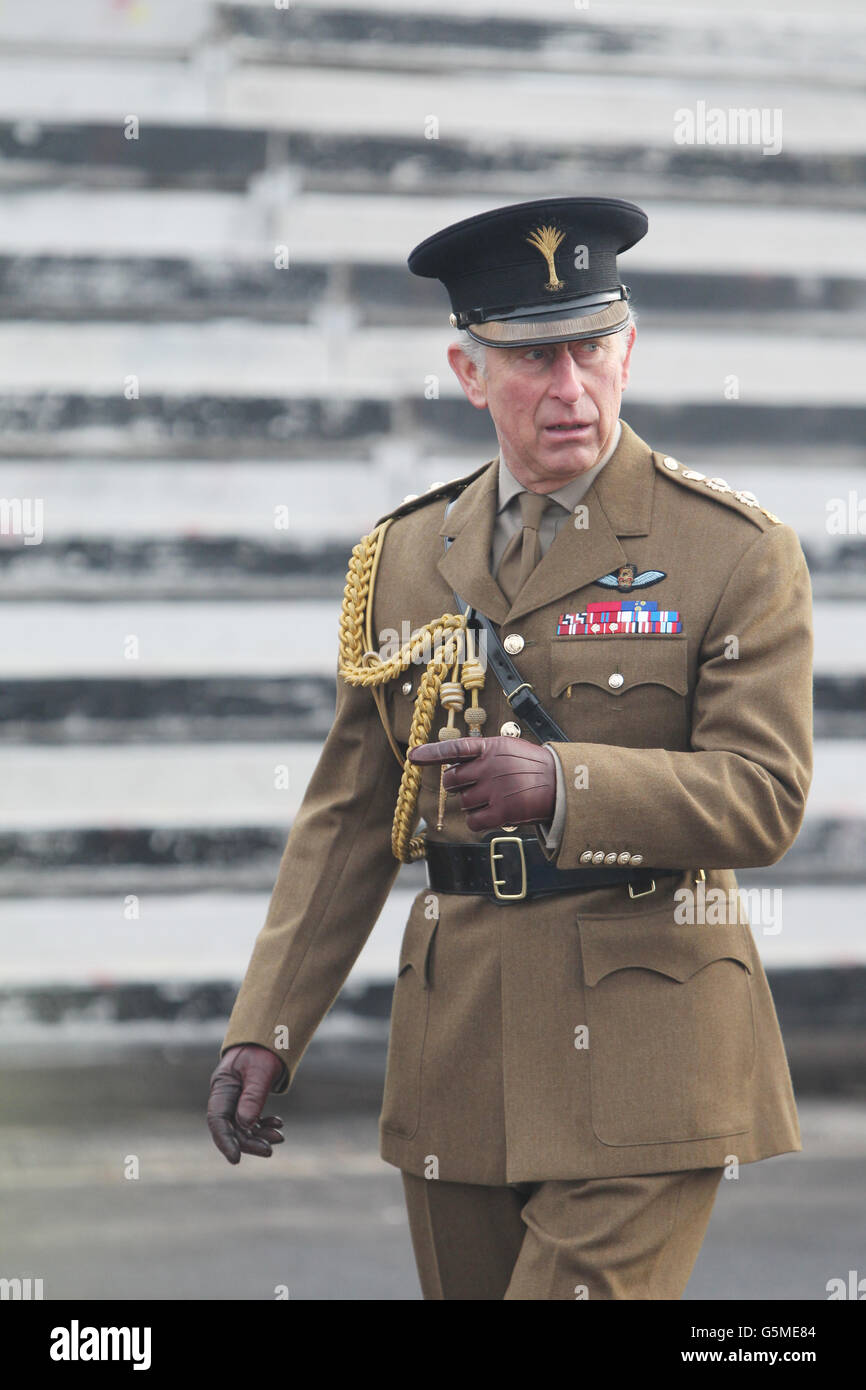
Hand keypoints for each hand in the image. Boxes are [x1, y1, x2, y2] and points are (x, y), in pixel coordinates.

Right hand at [207, 1044, 285, 1164]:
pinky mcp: (247, 1100)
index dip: (225, 1141)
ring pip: (243, 1126)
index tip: (236, 1159)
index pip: (217, 1120)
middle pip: (232, 1127)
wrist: (272, 1034)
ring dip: (259, 1135)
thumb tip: (245, 1124)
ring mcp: (236, 1099)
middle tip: (270, 1150)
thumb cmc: (263, 1050)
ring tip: (279, 1137)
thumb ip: (253, 1096)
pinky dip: (264, 1125)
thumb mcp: (260, 1071)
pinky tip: (278, 1123)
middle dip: (249, 1141)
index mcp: (222, 1086)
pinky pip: (252, 1120)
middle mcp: (226, 1095)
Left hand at [409, 736, 556, 832]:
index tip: (413, 756)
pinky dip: (478, 822)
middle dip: (458, 787)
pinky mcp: (501, 811)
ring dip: (473, 805)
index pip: (454, 748)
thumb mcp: (509, 749)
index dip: (431, 752)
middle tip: (476, 788)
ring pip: (463, 802)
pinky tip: (491, 816)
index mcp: (490, 747)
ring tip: (495, 800)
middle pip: (451, 781)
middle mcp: (489, 766)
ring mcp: (494, 789)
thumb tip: (455, 766)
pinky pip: (474, 821)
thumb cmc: (533, 767)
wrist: (562, 785)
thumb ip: (483, 754)